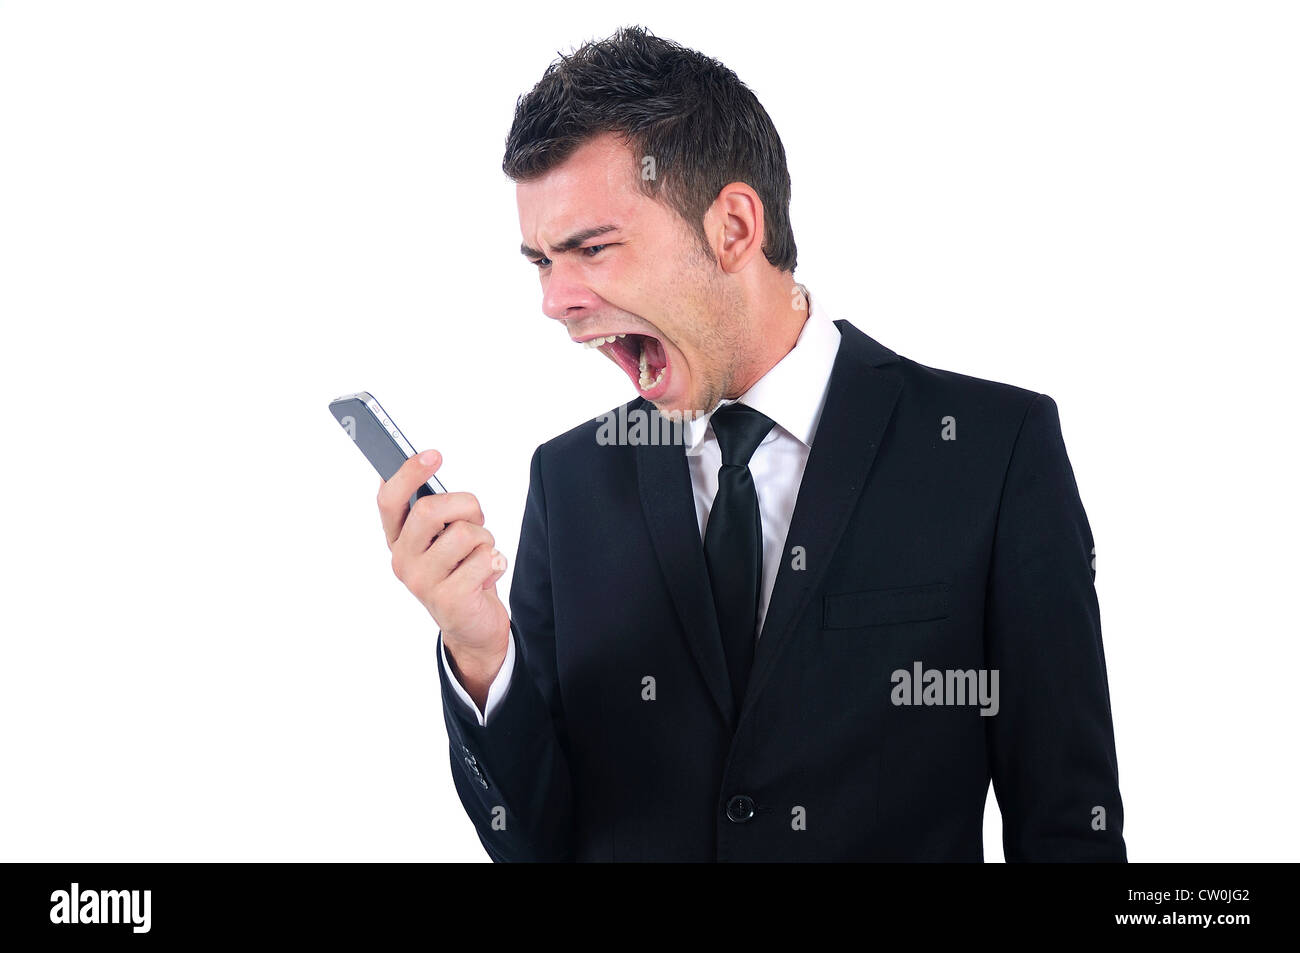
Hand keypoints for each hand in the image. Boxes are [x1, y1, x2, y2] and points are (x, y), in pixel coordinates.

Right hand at [377, 450, 509, 677]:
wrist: (472, 626)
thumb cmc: (460, 571)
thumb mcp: (443, 539)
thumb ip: (436, 511)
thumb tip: (432, 466)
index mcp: (398, 539)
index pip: (389, 500)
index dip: (408, 474)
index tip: (433, 455)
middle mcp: (403, 560)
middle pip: (430, 511)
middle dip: (465, 506)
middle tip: (475, 518)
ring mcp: (422, 581)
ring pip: (465, 534)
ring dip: (485, 538)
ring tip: (479, 556)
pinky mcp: (448, 599)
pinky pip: (484, 559)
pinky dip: (496, 562)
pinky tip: (486, 576)